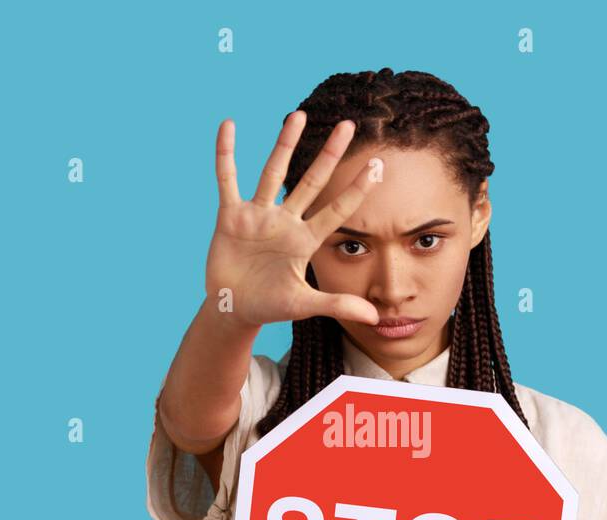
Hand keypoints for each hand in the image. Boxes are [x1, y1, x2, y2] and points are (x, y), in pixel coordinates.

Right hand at [205, 110, 382, 328]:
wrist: (233, 308)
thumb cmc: (270, 306)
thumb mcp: (304, 306)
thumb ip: (337, 305)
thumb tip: (374, 317)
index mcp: (305, 240)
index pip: (337, 211)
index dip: (357, 190)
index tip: (379, 167)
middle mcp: (285, 221)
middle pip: (312, 181)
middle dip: (329, 155)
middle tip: (349, 126)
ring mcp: (258, 216)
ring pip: (273, 173)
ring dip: (285, 144)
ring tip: (298, 115)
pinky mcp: (231, 216)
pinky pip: (227, 179)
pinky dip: (226, 153)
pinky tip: (228, 126)